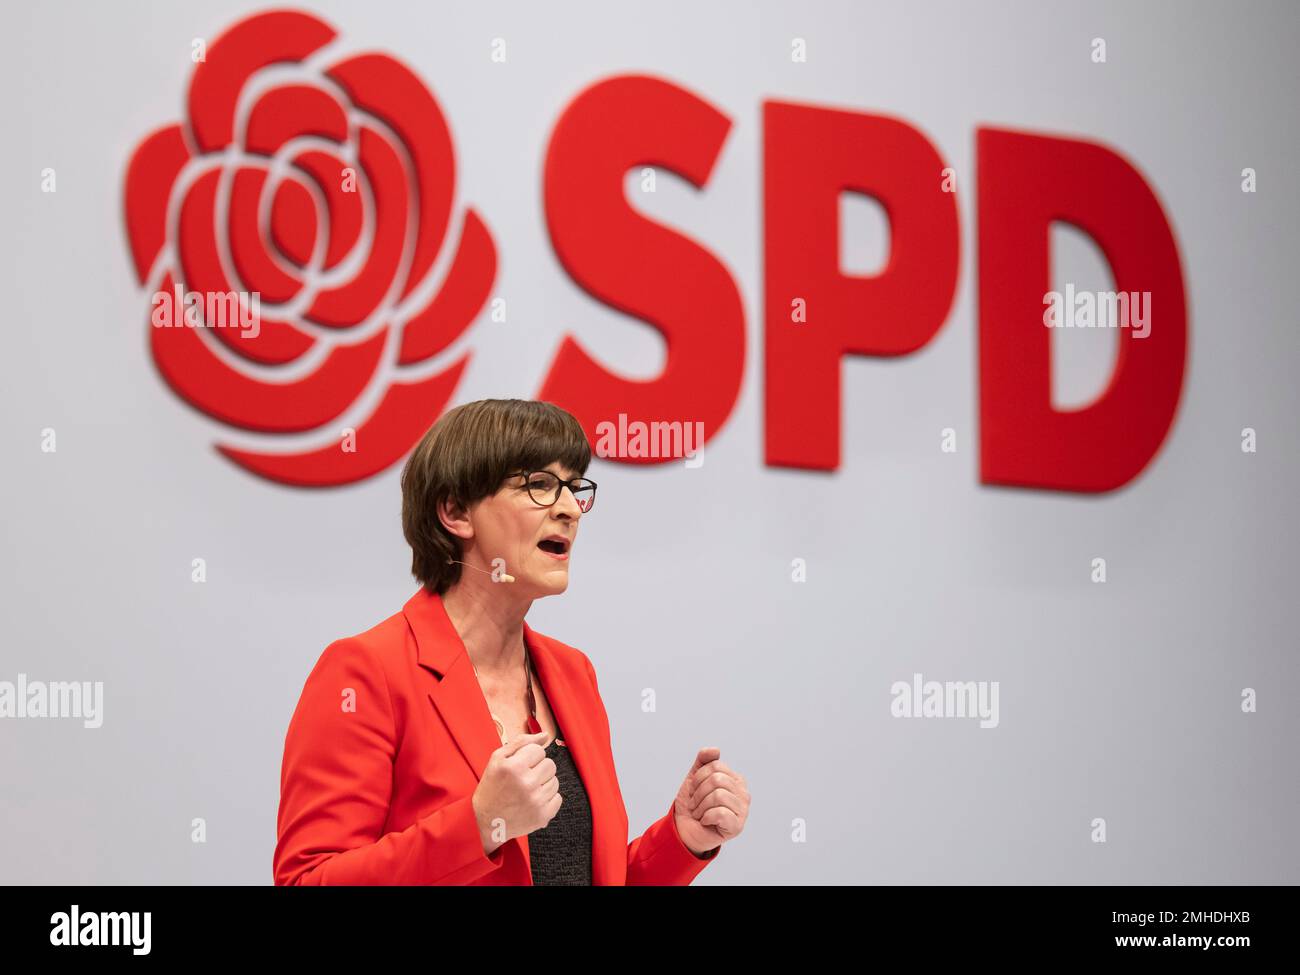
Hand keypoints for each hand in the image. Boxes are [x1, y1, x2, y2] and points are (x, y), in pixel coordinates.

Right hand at [472, 731, 558, 854]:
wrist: (487, 822)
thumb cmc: (491, 788)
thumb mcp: (497, 759)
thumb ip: (521, 742)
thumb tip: (545, 735)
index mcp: (514, 767)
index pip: (539, 750)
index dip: (529, 757)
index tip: (520, 766)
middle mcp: (527, 784)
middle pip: (550, 764)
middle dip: (538, 769)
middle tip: (524, 778)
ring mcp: (536, 801)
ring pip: (555, 781)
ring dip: (543, 783)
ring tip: (527, 790)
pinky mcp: (543, 816)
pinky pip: (558, 798)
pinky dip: (547, 799)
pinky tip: (533, 801)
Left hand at [672, 746, 748, 856]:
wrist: (684, 830)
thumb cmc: (692, 804)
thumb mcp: (694, 778)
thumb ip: (704, 760)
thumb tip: (716, 750)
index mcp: (736, 780)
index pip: (716, 766)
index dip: (698, 777)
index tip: (694, 790)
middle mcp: (743, 794)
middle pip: (717, 780)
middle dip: (698, 792)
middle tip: (695, 804)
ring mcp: (742, 810)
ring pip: (718, 796)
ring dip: (701, 806)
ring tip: (699, 813)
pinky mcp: (737, 826)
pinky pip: (720, 813)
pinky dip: (706, 817)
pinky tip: (705, 821)